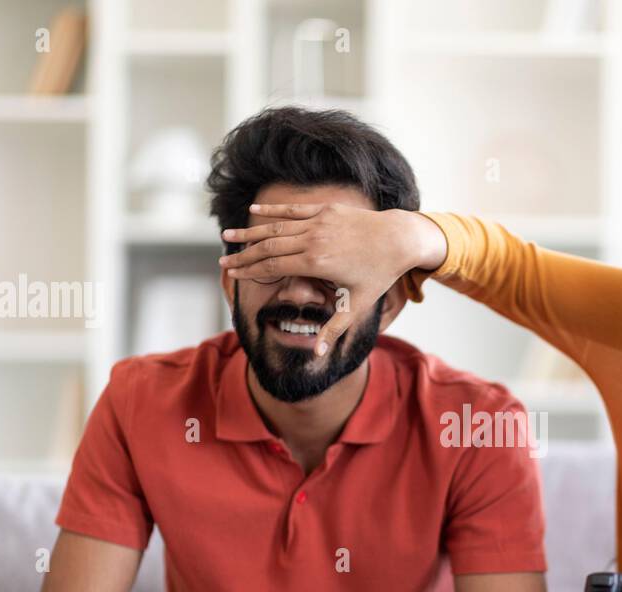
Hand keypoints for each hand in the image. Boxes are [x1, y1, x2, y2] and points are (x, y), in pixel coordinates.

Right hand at [218, 203, 445, 356]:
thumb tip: (317, 352)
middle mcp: (313, 239)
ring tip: (228, 236)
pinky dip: (272, 211)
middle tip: (222, 260)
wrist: (399, 239)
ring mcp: (318, 221)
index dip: (250, 270)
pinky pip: (292, 210)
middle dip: (243, 255)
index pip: (273, 266)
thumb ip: (334, 327)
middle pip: (268, 247)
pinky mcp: (325, 209)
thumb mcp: (357, 305)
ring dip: (250, 232)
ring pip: (276, 227)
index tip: (231, 274)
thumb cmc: (378, 274)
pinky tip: (253, 210)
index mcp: (316, 263)